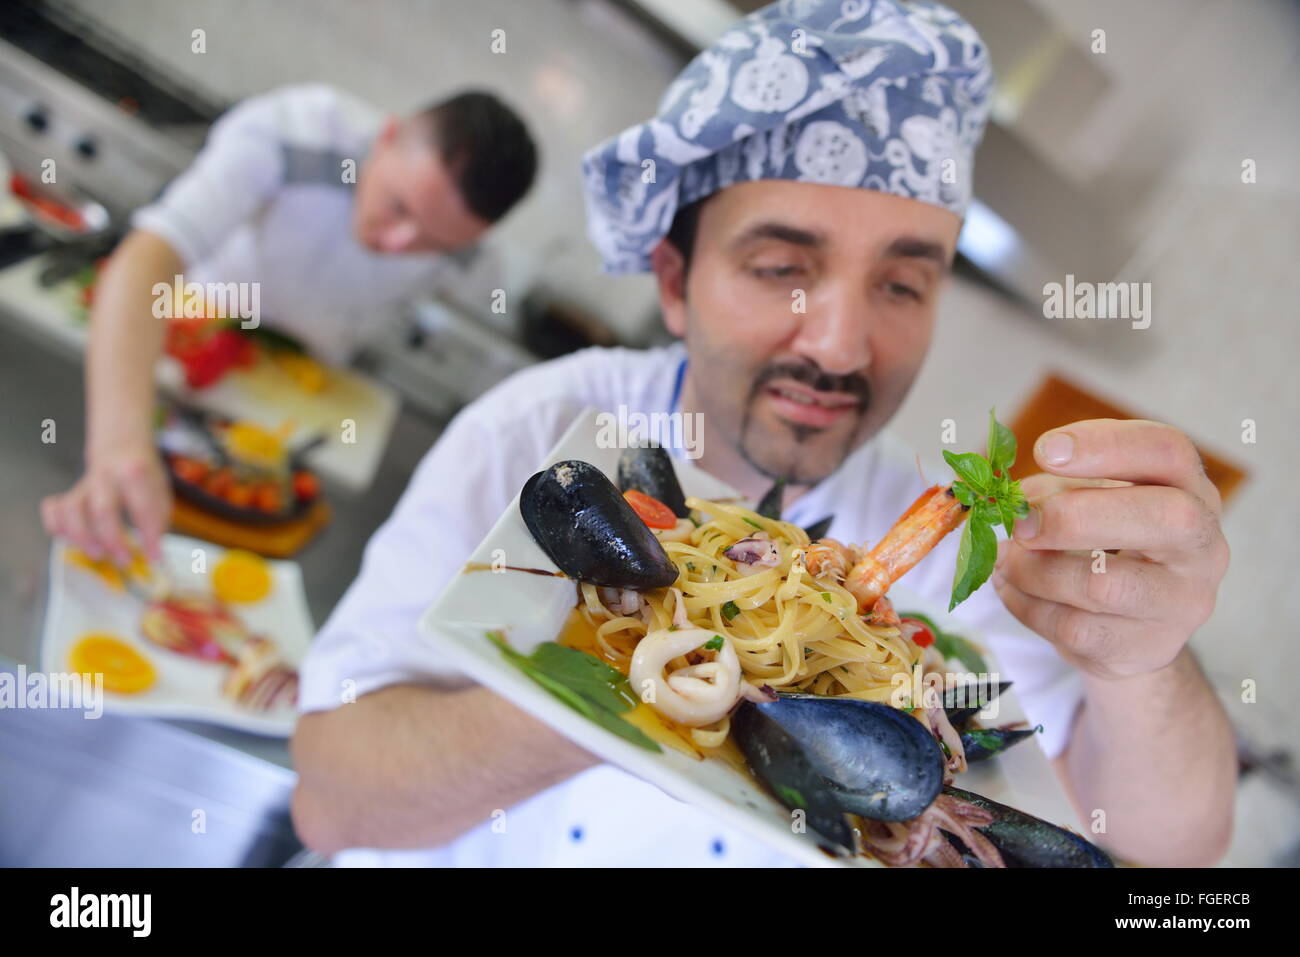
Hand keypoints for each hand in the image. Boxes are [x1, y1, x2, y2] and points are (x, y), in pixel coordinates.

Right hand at [41, 442, 171, 563]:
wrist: (120, 447)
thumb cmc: (142, 476)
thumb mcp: (160, 491)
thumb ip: (157, 520)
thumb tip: (153, 554)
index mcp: (134, 473)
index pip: (142, 507)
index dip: (149, 535)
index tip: (154, 557)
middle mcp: (106, 478)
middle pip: (102, 510)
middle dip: (113, 540)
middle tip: (125, 560)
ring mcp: (84, 485)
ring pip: (72, 510)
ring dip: (82, 537)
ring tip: (98, 553)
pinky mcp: (70, 494)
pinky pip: (53, 509)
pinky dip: (57, 527)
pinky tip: (71, 539)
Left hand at [991, 419, 1228, 680]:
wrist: (1133, 628)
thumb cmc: (1107, 544)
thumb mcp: (1091, 501)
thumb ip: (1057, 490)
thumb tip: (1016, 501)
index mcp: (1190, 489)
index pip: (1167, 451)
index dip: (1106, 445)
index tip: (1046, 450)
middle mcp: (1202, 545)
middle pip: (1161, 517)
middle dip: (1073, 516)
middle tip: (1020, 522)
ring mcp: (1182, 603)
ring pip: (1101, 584)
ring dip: (1034, 569)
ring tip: (1007, 558)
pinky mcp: (1147, 649)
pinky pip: (1074, 628)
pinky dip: (1027, 605)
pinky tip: (1014, 589)